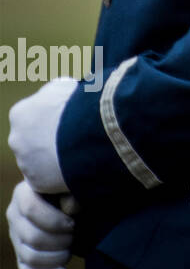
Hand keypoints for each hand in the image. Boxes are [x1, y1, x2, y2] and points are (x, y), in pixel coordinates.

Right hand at [6, 180, 77, 268]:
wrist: (72, 202)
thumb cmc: (73, 191)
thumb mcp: (72, 185)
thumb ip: (70, 190)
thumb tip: (70, 208)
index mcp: (23, 194)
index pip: (30, 209)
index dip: (54, 220)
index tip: (72, 224)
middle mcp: (14, 216)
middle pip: (33, 238)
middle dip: (60, 241)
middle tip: (73, 236)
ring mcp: (16, 237)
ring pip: (31, 257)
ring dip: (57, 258)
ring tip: (70, 250)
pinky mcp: (21, 254)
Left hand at [8, 77, 77, 192]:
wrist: (93, 131)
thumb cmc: (81, 105)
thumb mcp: (66, 86)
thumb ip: (56, 91)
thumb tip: (59, 92)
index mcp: (20, 114)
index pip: (34, 117)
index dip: (54, 118)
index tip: (71, 119)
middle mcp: (17, 139)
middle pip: (34, 140)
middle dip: (52, 139)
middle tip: (77, 136)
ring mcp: (25, 163)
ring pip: (41, 161)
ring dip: (57, 158)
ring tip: (83, 152)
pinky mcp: (38, 182)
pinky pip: (50, 179)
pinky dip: (63, 175)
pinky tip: (79, 166)